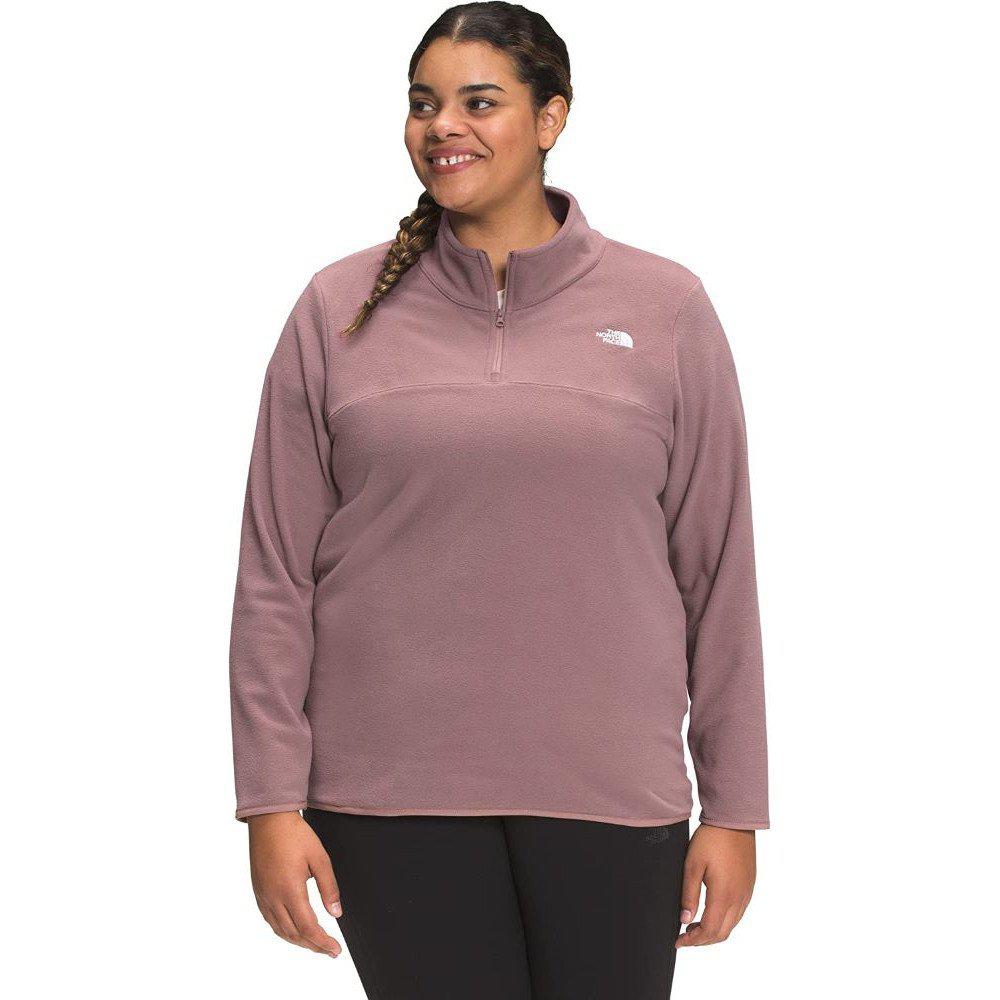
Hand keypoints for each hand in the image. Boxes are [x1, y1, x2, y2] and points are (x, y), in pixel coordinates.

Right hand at [247, 810, 343, 956]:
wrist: (269, 820)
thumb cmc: (296, 835)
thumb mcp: (320, 858)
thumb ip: (329, 887)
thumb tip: (336, 913)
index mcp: (290, 890)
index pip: (308, 928)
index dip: (323, 942)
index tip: (335, 950)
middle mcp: (273, 897)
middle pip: (294, 934)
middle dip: (313, 946)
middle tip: (329, 950)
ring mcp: (263, 896)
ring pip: (280, 930)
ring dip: (299, 941)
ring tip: (315, 944)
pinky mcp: (258, 892)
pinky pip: (270, 920)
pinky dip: (284, 931)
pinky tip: (294, 930)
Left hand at [675, 823, 755, 947]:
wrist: (734, 820)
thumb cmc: (711, 840)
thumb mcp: (692, 865)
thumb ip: (689, 895)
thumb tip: (684, 920)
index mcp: (724, 895)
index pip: (709, 931)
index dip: (693, 941)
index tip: (678, 941)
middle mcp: (739, 899)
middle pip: (722, 933)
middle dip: (702, 940)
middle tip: (684, 936)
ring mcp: (746, 893)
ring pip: (732, 925)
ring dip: (713, 931)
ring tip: (693, 925)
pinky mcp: (749, 886)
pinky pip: (738, 913)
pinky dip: (724, 921)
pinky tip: (711, 912)